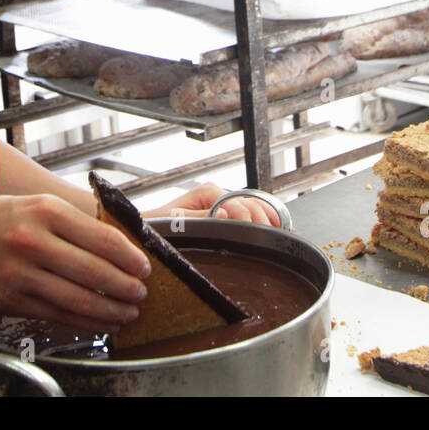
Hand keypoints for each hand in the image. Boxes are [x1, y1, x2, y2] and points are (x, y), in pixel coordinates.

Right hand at [0, 195, 151, 333]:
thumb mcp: (34, 204)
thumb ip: (72, 222)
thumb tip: (118, 245)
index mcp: (44, 211)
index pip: (101, 237)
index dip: (129, 256)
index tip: (145, 266)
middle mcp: (32, 241)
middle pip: (93, 272)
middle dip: (125, 287)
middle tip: (141, 293)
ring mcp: (19, 273)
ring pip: (77, 299)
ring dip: (110, 310)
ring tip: (128, 312)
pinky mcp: (10, 299)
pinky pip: (57, 314)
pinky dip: (84, 321)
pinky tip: (101, 322)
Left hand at [142, 183, 280, 227]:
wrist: (148, 230)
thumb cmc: (157, 225)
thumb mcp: (176, 222)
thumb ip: (201, 218)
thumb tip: (225, 214)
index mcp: (208, 192)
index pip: (239, 202)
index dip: (252, 218)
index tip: (258, 234)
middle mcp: (218, 195)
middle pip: (253, 203)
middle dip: (266, 218)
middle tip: (273, 237)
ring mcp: (224, 204)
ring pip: (255, 207)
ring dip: (269, 219)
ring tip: (280, 235)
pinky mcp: (227, 215)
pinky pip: (251, 215)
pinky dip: (265, 223)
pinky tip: (274, 232)